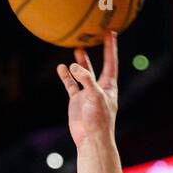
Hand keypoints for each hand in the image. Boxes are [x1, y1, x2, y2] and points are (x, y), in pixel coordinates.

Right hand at [57, 31, 118, 150]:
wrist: (91, 140)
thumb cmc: (99, 120)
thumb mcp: (95, 96)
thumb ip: (86, 79)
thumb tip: (73, 65)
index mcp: (109, 86)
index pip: (111, 62)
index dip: (111, 47)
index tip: (111, 32)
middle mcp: (98, 88)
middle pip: (98, 65)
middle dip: (96, 52)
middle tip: (92, 36)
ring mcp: (87, 94)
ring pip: (83, 74)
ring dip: (80, 62)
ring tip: (77, 49)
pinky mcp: (76, 100)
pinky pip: (70, 85)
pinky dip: (66, 76)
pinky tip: (61, 68)